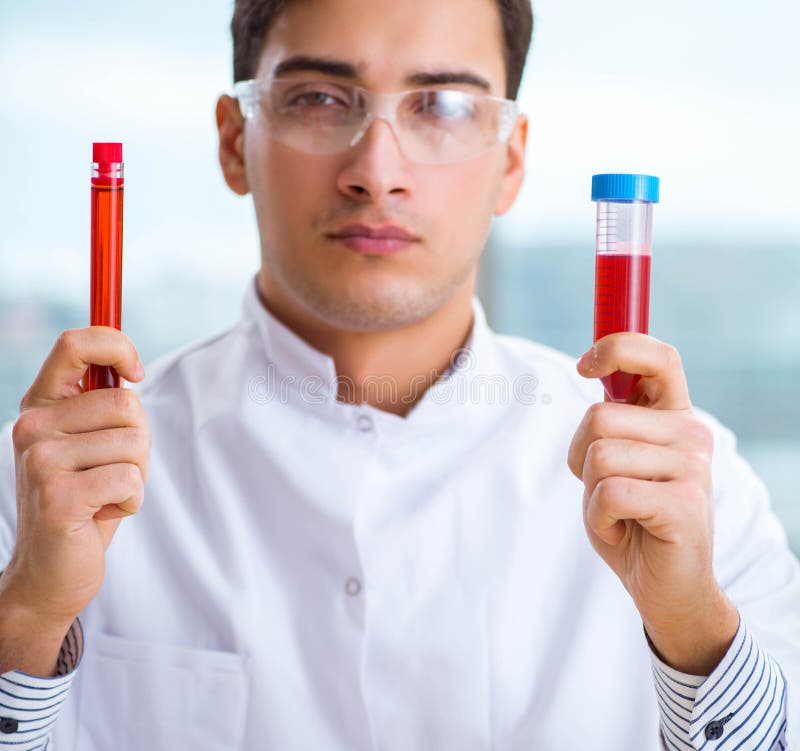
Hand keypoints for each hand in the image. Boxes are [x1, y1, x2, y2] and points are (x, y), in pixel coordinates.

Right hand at [0, 327, 149, 674]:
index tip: (137, 373)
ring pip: (134, 443)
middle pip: (126, 403)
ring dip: (136, 474)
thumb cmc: (86, 499)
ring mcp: (40, 460)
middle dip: (140, 441)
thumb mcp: (94, 444)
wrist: (51, 571)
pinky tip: (103, 514)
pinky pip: (130, 480)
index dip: (117, 346)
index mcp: (42, 406)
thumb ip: (106, 406)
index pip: (75, 344)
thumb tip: (129, 368)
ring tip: (106, 494)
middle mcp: (33, 426)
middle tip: (115, 471)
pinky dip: (132, 500)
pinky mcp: (57, 496)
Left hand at [567, 332, 738, 674]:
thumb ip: (610, 421)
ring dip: (591, 494)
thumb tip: (593, 366)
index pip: (658, 358)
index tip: (585, 367)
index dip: (618, 349)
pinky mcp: (684, 504)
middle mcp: (691, 434)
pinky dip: (600, 518)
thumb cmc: (631, 520)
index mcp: (674, 418)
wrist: (664, 586)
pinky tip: (625, 531)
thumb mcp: (614, 462)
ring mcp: (693, 467)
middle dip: (581, 459)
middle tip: (607, 493)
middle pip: (599, 416)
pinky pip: (609, 492)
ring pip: (599, 455)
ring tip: (619, 514)